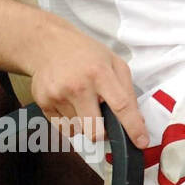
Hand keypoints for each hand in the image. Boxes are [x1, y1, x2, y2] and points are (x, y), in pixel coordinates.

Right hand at [24, 23, 148, 148]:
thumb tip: (137, 120)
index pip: (121, 106)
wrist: (48, 43)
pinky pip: (63, 128)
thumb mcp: (113, 62)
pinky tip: (68, 102)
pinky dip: (70, 121)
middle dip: (102, 133)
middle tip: (102, 120)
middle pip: (94, 131)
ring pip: (79, 130)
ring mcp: (58, 95)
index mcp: (100, 73)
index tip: (141, 141)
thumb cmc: (84, 53)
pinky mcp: (43, 102)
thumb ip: (127, 91)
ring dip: (84, 121)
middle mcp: (77, 86)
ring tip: (80, 100)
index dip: (133, 128)